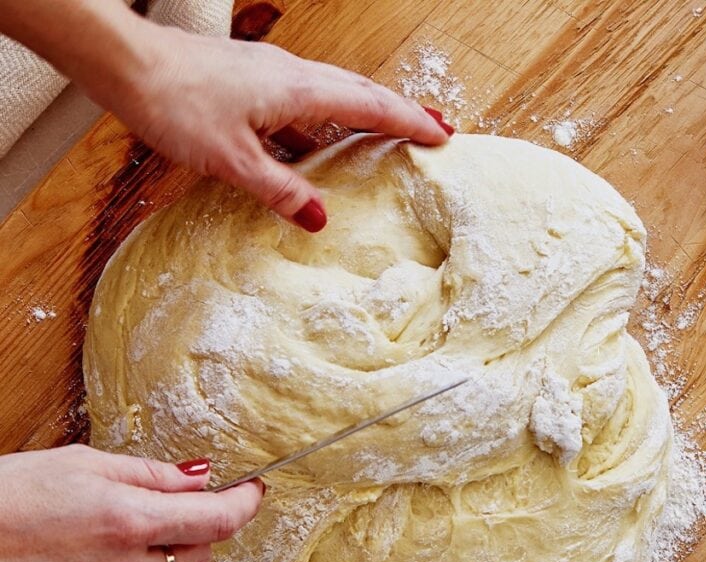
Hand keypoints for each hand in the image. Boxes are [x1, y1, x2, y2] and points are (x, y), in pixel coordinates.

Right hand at [0, 444, 261, 561]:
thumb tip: (199, 479)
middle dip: (193, 530)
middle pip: (195, 555)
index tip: (254, 492)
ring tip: (94, 528)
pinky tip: (73, 556)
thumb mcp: (82, 463)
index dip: (244, 504)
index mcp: (127, 521)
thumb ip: (150, 475)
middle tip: (166, 506)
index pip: (217, 521)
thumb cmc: (3, 495)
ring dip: (146, 554)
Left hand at [99, 25, 453, 232]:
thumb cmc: (176, 102)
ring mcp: (271, 76)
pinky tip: (316, 151)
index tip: (443, 135)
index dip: (410, 121)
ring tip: (388, 140)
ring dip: (365, 116)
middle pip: (361, 93)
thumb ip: (280, 190)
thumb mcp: (231, 159)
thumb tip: (320, 219)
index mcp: (299, 89)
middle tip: (431, 132)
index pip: (371, 105)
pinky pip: (303, 104)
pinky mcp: (250, 83)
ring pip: (333, 95)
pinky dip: (324, 125)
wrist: (126, 63)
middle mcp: (293, 75)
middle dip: (399, 113)